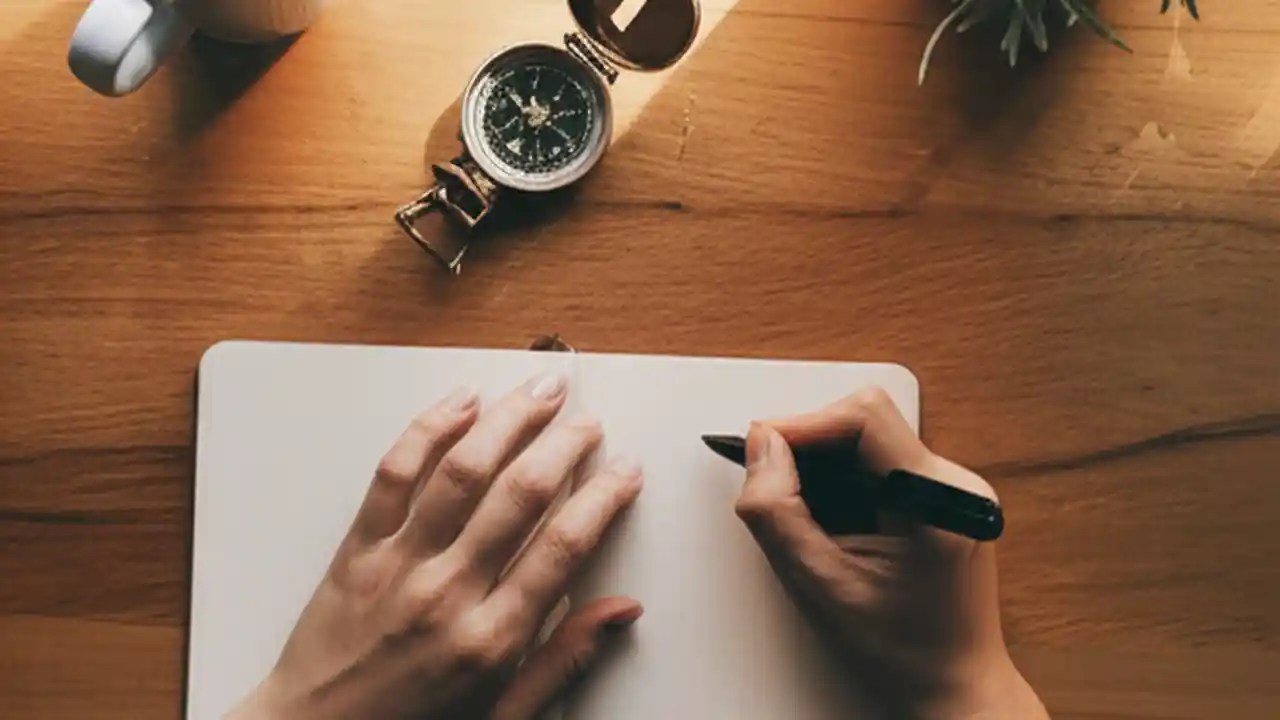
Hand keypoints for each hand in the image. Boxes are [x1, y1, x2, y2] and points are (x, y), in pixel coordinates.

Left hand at [227, 374, 644, 719]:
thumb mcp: (504, 715)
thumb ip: (565, 659)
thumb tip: (621, 611)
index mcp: (490, 638)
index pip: (563, 546)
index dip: (603, 497)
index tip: (625, 470)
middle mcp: (446, 592)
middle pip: (519, 494)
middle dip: (564, 445)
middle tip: (589, 422)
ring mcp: (397, 564)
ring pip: (461, 470)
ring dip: (508, 420)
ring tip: (540, 390)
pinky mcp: (357, 547)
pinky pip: (394, 473)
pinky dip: (429, 428)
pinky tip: (461, 402)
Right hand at [735, 388, 1046, 719]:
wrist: (953, 685)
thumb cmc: (901, 650)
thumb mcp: (819, 584)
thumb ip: (778, 511)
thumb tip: (760, 445)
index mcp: (935, 501)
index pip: (865, 418)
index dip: (803, 424)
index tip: (762, 449)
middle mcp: (954, 483)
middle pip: (864, 421)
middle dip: (809, 445)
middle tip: (774, 486)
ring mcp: (952, 487)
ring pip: (869, 438)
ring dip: (825, 464)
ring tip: (805, 512)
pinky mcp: (940, 495)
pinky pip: (880, 460)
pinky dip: (843, 478)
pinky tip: (833, 517)